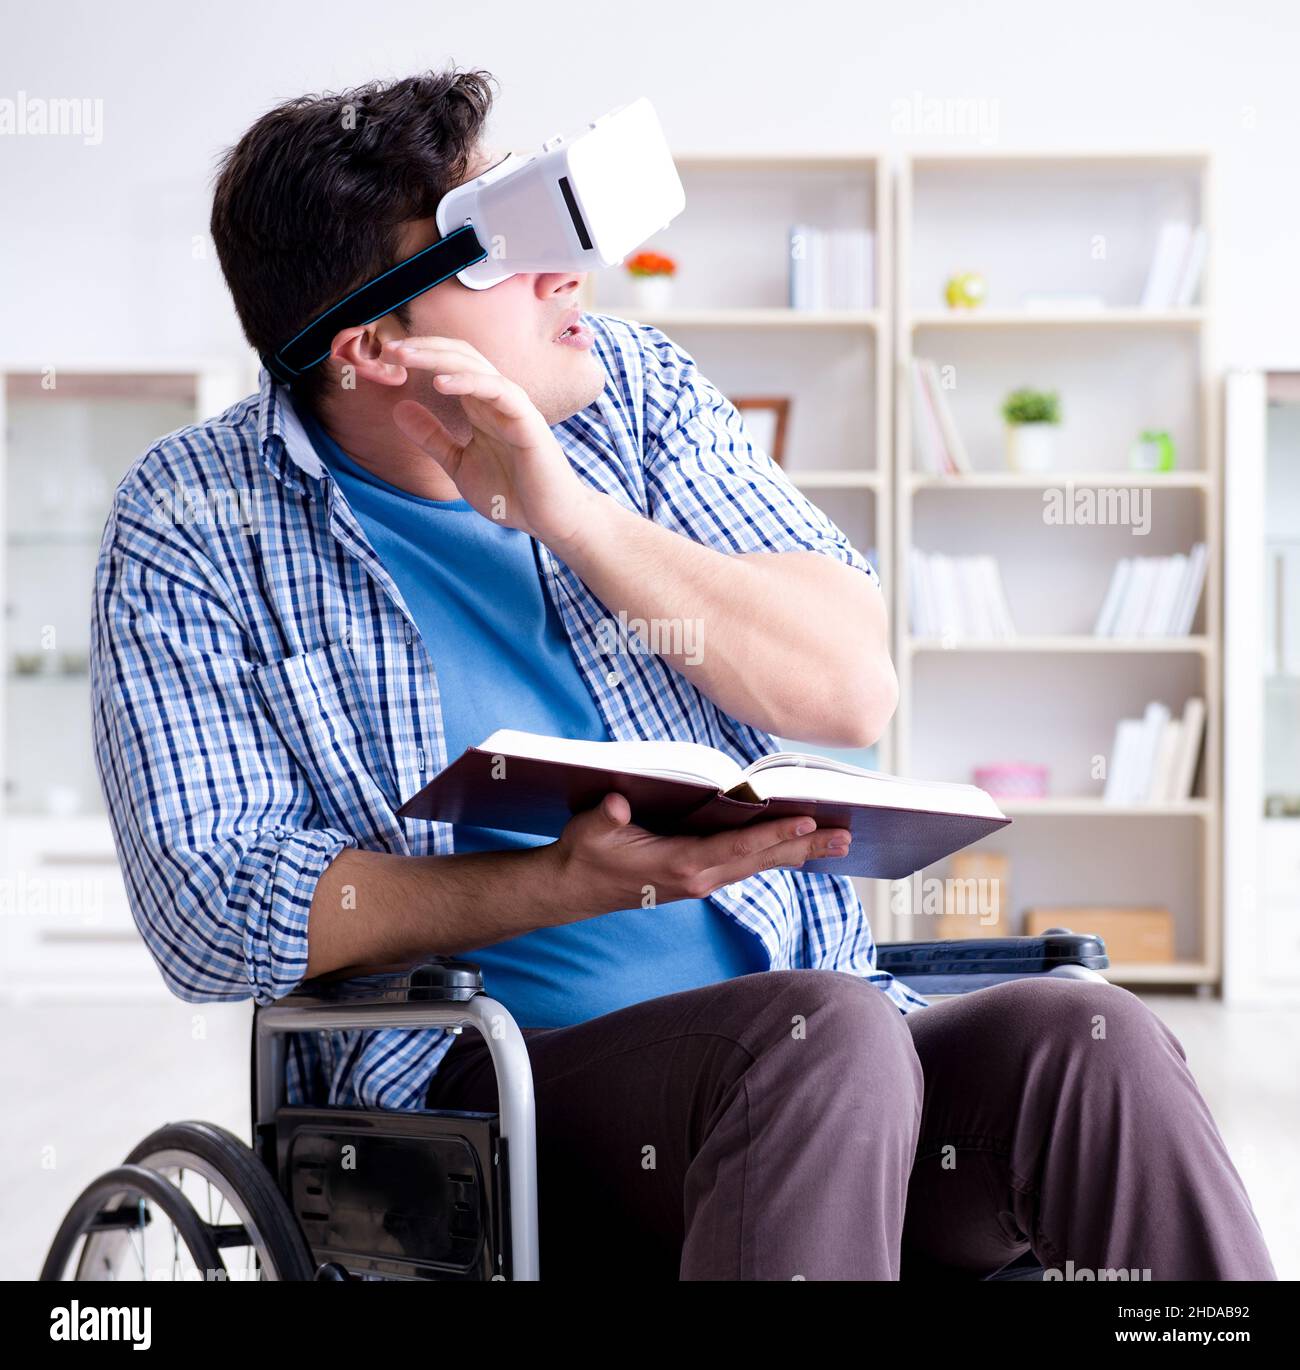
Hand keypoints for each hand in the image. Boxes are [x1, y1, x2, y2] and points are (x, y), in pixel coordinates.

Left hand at [382, 335, 596, 551]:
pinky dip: (468, 382)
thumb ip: (432, 437)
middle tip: (388, 349)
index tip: (386, 358)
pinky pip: (497, 390)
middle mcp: (497, 398)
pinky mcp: (527, 421)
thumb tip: (399, 409)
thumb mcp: (458, 464)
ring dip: (437, 358)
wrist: (549, 520)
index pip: (450, 364)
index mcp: (481, 405)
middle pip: (460, 355)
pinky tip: (439, 382)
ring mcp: (513, 406)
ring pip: (474, 366)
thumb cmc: (512, 493)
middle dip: (423, 348)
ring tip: (404, 356)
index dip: (420, 355)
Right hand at [544, 793, 852, 920]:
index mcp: (679, 865)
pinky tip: (794, 848)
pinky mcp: (697, 878)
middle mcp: (698, 878)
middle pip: (760, 859)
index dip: (774, 834)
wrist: (570, 889)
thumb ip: (604, 817)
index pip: (737, 847)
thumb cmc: (583, 854)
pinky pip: (745, 865)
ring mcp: (700, 881)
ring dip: (797, 853)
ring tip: (834, 840)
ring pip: (758, 864)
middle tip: (846, 836)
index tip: (808, 822)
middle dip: (804, 847)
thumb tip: (616, 803)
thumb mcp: (588, 831)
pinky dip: (773, 854)